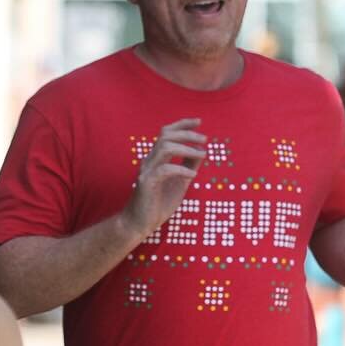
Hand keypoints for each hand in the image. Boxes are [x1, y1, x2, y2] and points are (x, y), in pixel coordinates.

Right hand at [121, 118, 206, 240]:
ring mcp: (146, 171)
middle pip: (166, 136)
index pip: (166, 133)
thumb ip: (188, 166)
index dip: (182, 124)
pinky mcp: (146, 184)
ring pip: (164, 148)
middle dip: (187, 134)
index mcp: (156, 158)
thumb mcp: (180, 182)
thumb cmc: (159, 203)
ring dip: (186, 149)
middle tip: (204, 139)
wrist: (140, 224)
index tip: (199, 122)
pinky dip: (181, 169)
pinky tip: (192, 176)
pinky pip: (164, 170)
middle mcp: (149, 161)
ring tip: (202, 155)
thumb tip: (201, 150)